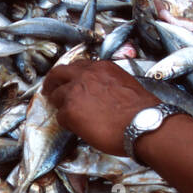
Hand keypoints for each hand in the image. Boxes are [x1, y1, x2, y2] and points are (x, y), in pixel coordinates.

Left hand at [43, 59, 160, 155]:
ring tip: (63, 112)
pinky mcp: (70, 111)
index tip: (69, 80)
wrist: (143, 124)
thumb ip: (107, 83)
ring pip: (56, 96)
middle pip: (59, 73)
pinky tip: (75, 127)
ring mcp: (76, 92)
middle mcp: (86, 75)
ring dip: (59, 104)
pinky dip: (65, 122)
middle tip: (49, 90)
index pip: (79, 66)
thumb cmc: (142, 111)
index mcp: (102, 68)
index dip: (71, 75)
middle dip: (52, 82)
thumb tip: (99, 93)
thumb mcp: (125, 84)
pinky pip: (60, 116)